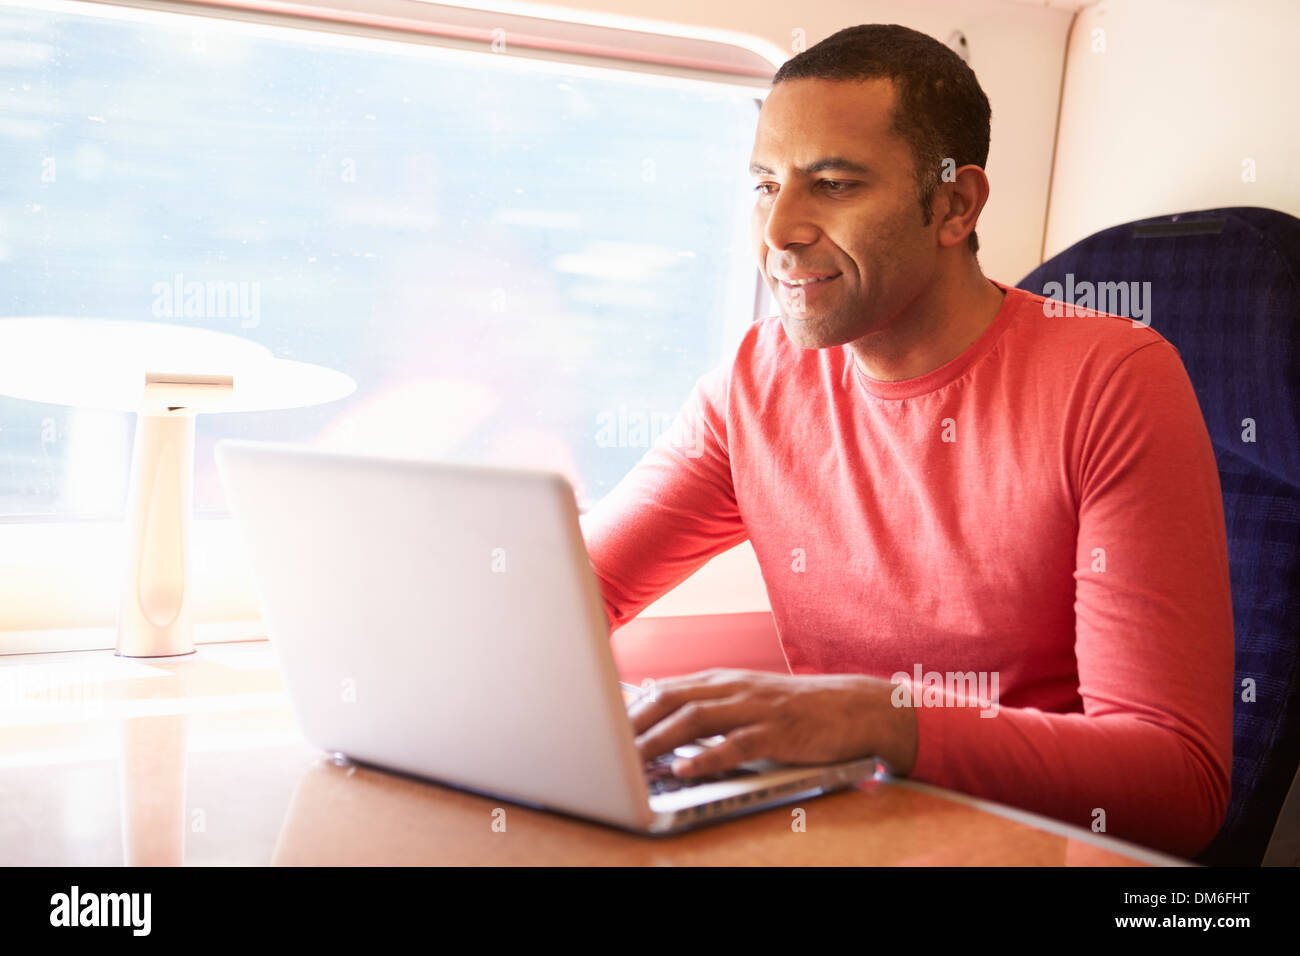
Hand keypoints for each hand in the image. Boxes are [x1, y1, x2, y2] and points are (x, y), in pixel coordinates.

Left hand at [627, 668, 917, 778]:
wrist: (853, 707)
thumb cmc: (795, 710)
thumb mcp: (746, 699)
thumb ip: (707, 706)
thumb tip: (658, 719)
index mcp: (721, 680)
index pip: (665, 689)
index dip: (630, 708)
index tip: (600, 727)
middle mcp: (732, 688)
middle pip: (671, 699)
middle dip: (634, 723)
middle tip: (603, 746)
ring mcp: (755, 708)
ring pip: (695, 719)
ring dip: (659, 740)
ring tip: (631, 760)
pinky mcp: (777, 731)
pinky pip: (736, 744)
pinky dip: (707, 757)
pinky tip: (685, 770)